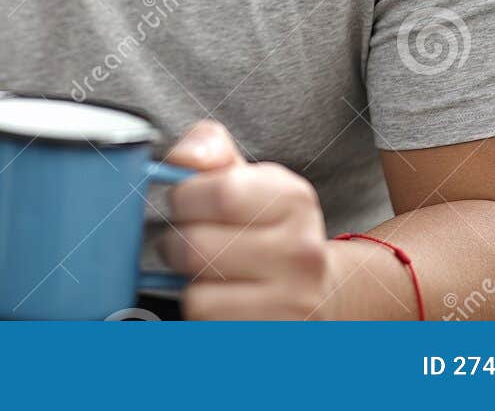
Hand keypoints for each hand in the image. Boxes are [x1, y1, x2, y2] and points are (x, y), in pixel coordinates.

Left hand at [159, 120, 334, 319]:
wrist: (319, 293)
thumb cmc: (264, 229)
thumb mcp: (245, 178)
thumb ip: (208, 149)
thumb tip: (184, 157)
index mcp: (294, 199)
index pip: (218, 192)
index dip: (184, 199)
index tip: (187, 205)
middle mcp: (303, 253)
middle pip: (195, 248)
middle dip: (175, 246)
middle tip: (190, 247)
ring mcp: (296, 306)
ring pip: (196, 299)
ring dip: (189, 289)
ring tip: (209, 279)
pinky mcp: (277, 345)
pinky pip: (207, 334)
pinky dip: (204, 322)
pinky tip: (223, 308)